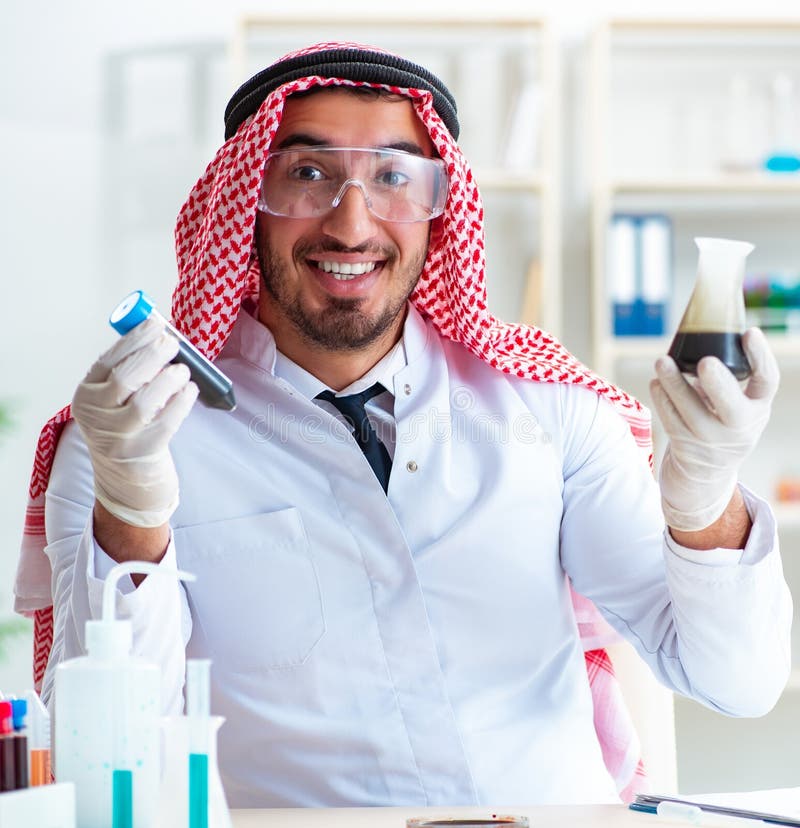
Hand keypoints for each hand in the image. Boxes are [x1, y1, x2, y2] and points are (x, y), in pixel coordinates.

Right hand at [71, 316, 197, 527]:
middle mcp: (96, 416)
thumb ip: (130, 372)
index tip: (155, 324)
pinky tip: (190, 391)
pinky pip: (167, 421)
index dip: (133, 340)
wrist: (126, 481)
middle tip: (173, 343)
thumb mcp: (113, 401)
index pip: (107, 361)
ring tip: (183, 371)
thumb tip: (161, 334)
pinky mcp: (142, 453)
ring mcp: (119, 437)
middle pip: (125, 378)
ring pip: (146, 401)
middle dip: (153, 355)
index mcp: (87, 396)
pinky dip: (182, 402)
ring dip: (169, 379)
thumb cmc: (126, 430)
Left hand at [649, 327, 778, 531]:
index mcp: (758, 408)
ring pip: (691, 412)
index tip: (749, 332)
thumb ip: (729, 377)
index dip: (761, 357)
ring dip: (675, 384)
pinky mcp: (684, 444)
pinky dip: (661, 398)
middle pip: (731, 407)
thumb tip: (701, 335)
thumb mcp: (740, 403)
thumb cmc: (725, 420)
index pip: (767, 382)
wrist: (708, 469)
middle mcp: (739, 427)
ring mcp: (710, 439)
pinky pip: (670, 419)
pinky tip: (656, 382)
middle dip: (718, 383)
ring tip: (662, 361)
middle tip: (705, 361)